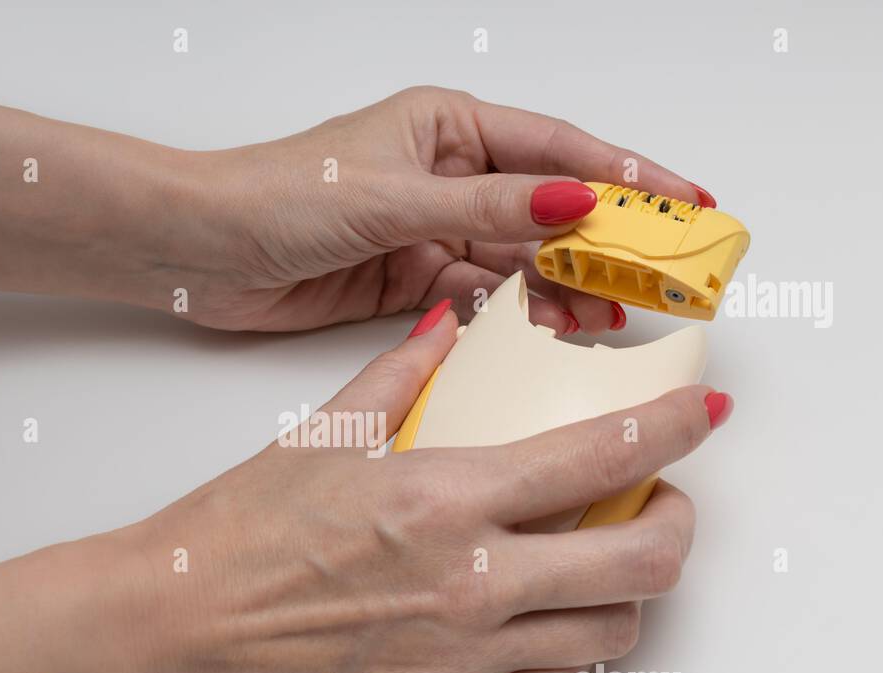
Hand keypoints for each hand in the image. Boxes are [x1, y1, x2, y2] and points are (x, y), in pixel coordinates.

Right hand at [118, 308, 729, 672]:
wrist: (175, 631)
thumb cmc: (235, 536)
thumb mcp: (321, 435)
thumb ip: (401, 376)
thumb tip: (446, 328)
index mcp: (446, 496)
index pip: (601, 455)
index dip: (673, 430)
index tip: (701, 415)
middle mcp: (473, 579)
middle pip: (644, 561)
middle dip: (678, 524)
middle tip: (660, 504)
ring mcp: (466, 655)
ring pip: (612, 634)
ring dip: (623, 594)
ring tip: (593, 566)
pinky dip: (571, 660)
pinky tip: (543, 629)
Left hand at [173, 86, 714, 333]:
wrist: (197, 251)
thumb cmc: (276, 196)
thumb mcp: (394, 196)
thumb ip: (487, 207)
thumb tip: (575, 204)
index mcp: (447, 127)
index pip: (557, 150)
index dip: (626, 177)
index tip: (685, 204)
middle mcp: (445, 176)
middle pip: (545, 210)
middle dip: (603, 244)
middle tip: (662, 280)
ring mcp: (428, 231)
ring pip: (515, 262)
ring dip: (560, 289)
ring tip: (609, 322)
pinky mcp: (406, 281)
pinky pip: (476, 299)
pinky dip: (510, 317)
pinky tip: (547, 334)